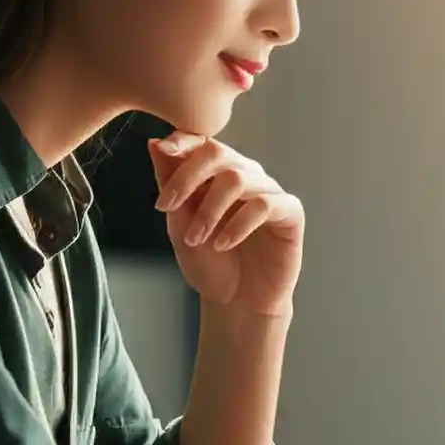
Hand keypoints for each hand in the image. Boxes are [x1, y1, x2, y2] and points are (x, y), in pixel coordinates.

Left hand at [148, 132, 303, 315]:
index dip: (184, 140)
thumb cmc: (210, 265)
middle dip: (188, 176)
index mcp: (219, 175)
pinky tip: (223, 244)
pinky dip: (238, 224)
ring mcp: (269, 193)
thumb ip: (170, 184)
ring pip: (239, 179)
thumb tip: (154, 142)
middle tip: (169, 206)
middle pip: (219, 153)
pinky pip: (265, 205)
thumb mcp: (179, 224)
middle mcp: (246, 177)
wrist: (236, 304)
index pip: (203, 143)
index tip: (165, 150)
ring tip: (196, 238)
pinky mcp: (290, 214)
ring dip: (210, 209)